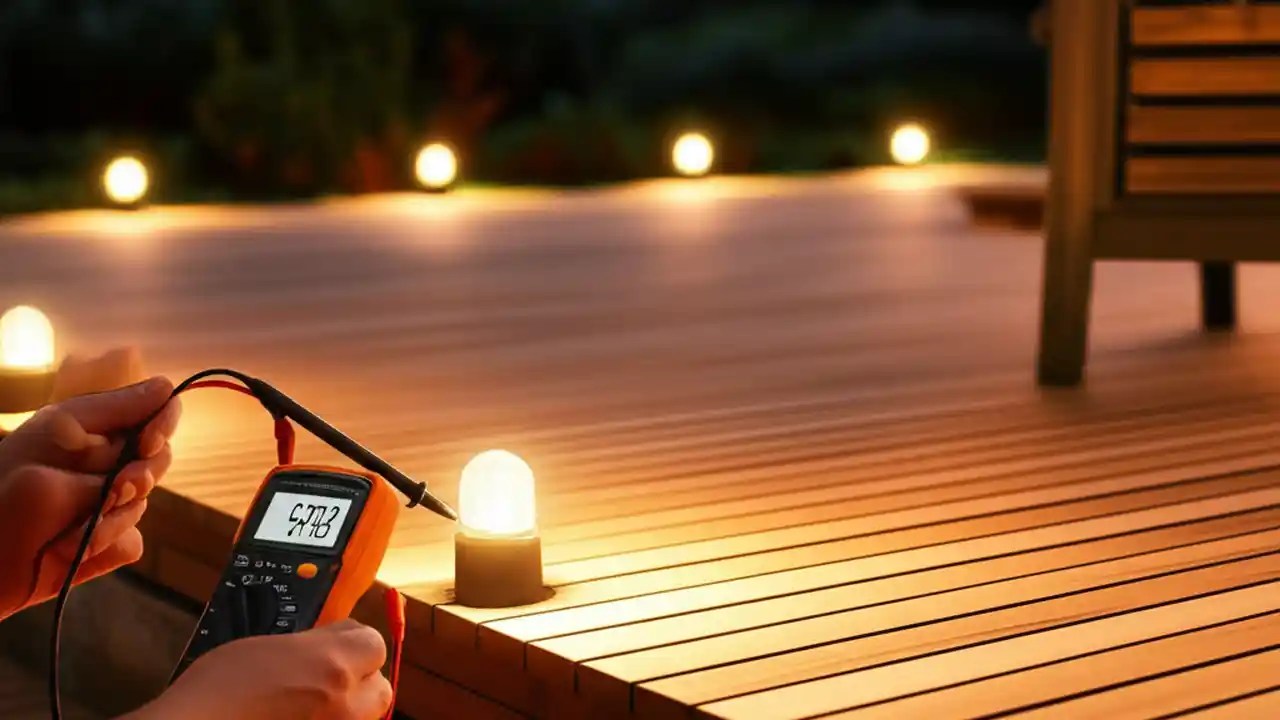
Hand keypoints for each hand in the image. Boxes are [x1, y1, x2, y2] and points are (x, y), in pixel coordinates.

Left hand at [0, 376, 180, 619]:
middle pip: (159, 460)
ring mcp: (108, 505)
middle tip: (115, 491)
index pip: (158, 411)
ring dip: (109, 521)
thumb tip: (167, 386)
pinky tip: (69, 549)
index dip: (163, 423)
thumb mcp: (55, 431)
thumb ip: (114, 411)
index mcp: (97, 428)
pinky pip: (130, 543)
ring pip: (143, 506)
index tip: (147, 443)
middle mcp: (107, 463)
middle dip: (139, 477)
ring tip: (70, 530)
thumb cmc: (3, 486)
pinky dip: (102, 548)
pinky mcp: (105, 544)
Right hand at [129, 620, 392, 719]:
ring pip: (363, 716)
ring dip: (344, 711)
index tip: (338, 647)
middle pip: (380, 689)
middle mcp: (345, 704)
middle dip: (359, 684)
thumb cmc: (217, 692)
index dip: (355, 645)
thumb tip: (334, 644)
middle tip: (324, 685)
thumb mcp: (269, 649)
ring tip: (301, 708)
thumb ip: (312, 646)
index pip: (374, 645)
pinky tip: (294, 719)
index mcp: (334, 666)